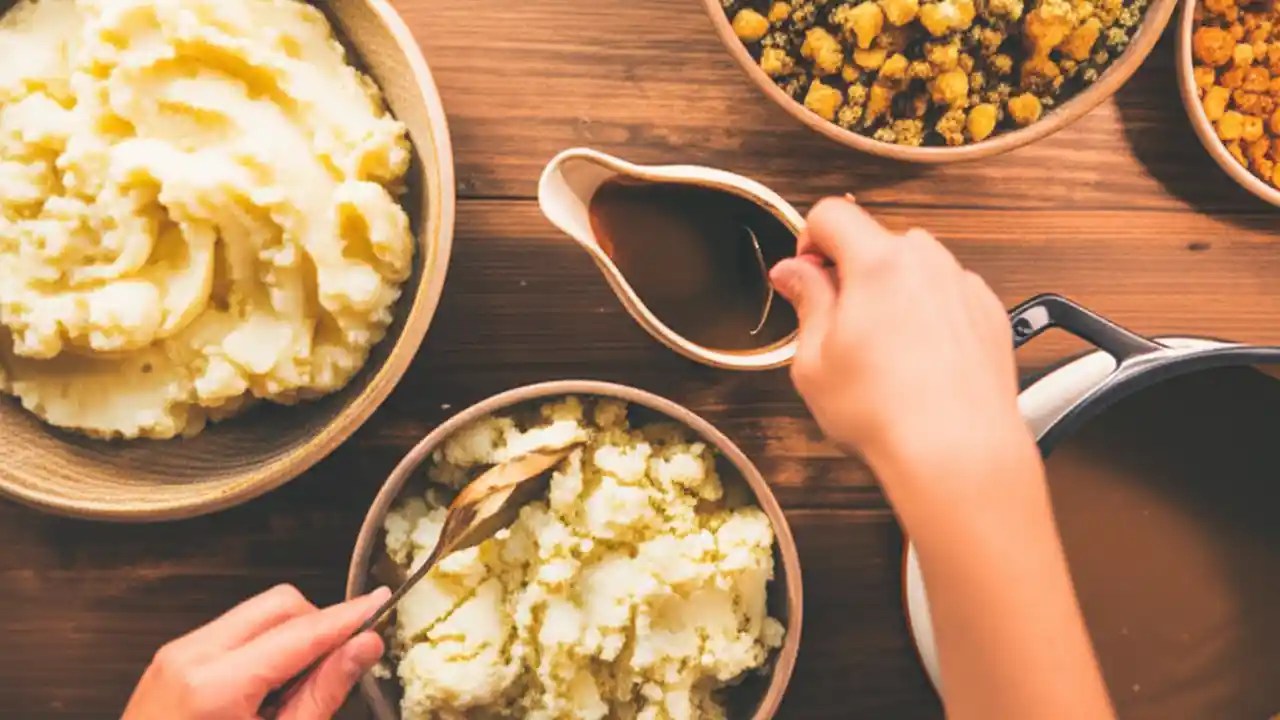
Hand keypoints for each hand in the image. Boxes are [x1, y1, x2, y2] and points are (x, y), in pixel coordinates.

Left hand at [123, 584, 390, 719]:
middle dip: (318, 624)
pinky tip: (267, 690)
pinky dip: (264, 647)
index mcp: (215, 685)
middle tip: (339, 664)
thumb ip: (322, 694)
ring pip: (258, 613)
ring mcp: (177, 654)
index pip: (302, 631)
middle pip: (280, 604)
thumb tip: (364, 647)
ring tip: (296, 689)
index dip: (349, 617)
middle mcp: (191, 655)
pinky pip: (234, 630)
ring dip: (291, 636)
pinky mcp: (173, 659)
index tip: (382, 603)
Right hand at [770, 197, 1032, 507]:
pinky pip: (947, 296)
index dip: (808, 241)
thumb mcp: (814, 361)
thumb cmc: (886, 413)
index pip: (832, 214)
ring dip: (892, 292)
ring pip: (915, 268)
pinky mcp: (988, 314)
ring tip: (881, 351)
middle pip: (875, 241)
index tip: (806, 276)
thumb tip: (792, 272)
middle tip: (837, 324)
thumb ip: (805, 302)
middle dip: (851, 272)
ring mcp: (963, 286)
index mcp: (877, 264)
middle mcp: (927, 263)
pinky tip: (917, 362)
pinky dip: (928, 315)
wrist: (957, 452)